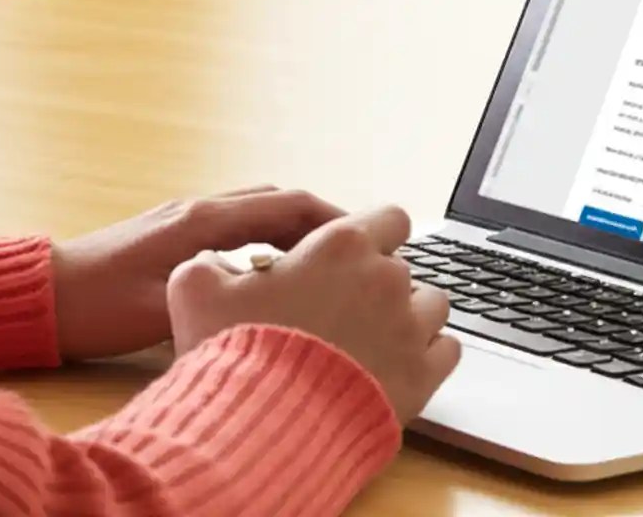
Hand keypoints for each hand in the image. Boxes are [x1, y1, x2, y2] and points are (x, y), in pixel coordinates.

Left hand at [52, 186, 344, 360]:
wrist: (37, 296)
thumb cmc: (94, 306)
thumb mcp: (162, 312)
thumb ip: (219, 305)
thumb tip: (273, 311)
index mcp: (203, 221)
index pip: (287, 205)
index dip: (334, 220)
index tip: (370, 239)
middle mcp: (199, 209)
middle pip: (280, 201)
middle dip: (325, 223)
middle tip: (359, 253)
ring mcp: (185, 218)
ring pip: (259, 212)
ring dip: (297, 231)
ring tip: (328, 264)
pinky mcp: (174, 234)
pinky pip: (239, 226)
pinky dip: (269, 241)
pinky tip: (276, 273)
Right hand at [167, 205, 461, 423]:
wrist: (264, 425)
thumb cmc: (233, 351)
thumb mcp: (195, 290)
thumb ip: (208, 263)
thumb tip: (212, 262)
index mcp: (342, 246)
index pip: (388, 218)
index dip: (373, 236)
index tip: (351, 259)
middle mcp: (386, 278)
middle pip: (402, 267)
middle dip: (377, 284)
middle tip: (342, 313)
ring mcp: (411, 328)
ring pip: (432, 305)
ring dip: (409, 316)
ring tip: (373, 340)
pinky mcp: (423, 376)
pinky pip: (446, 350)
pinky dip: (428, 354)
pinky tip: (398, 365)